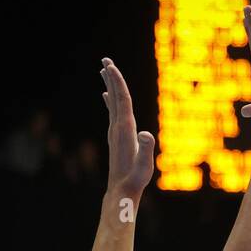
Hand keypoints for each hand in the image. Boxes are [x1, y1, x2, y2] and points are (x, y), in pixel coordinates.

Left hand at [100, 58, 154, 197]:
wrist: (120, 191)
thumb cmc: (135, 179)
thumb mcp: (145, 165)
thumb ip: (146, 149)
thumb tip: (146, 134)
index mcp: (125, 129)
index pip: (123, 100)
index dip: (118, 82)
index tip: (111, 66)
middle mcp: (117, 127)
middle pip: (115, 96)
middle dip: (111, 77)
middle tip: (105, 59)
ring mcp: (115, 132)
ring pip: (112, 103)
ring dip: (110, 85)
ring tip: (104, 70)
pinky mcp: (116, 138)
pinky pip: (113, 113)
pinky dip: (110, 101)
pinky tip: (106, 95)